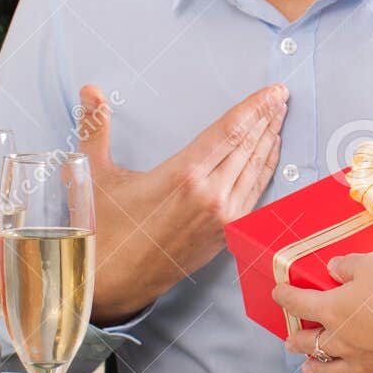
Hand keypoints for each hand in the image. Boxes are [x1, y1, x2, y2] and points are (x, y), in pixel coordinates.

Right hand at [80, 82, 286, 322]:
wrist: (111, 283)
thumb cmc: (104, 229)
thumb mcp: (97, 174)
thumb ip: (96, 127)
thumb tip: (90, 89)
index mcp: (184, 175)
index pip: (230, 131)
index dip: (255, 108)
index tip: (273, 90)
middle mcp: (210, 195)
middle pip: (248, 146)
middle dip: (268, 117)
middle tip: (282, 95)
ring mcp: (222, 217)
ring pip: (255, 169)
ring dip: (270, 140)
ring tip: (280, 116)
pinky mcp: (226, 234)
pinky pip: (254, 193)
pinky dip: (266, 169)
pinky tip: (271, 154)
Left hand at [273, 252, 372, 372]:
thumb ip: (351, 265)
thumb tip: (334, 267)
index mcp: (333, 310)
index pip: (300, 303)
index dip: (285, 297)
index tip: (278, 293)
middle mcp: (340, 341)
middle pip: (309, 343)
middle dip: (297, 341)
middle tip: (290, 341)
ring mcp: (360, 365)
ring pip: (330, 371)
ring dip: (316, 370)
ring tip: (307, 369)